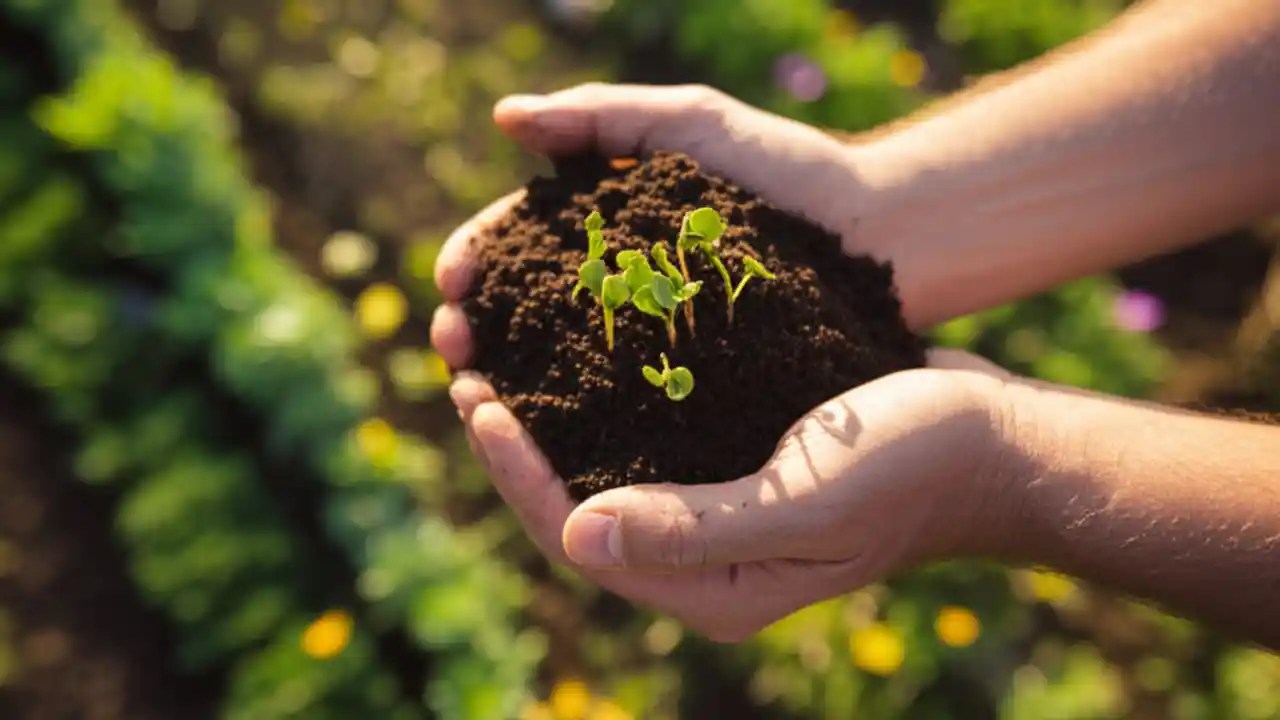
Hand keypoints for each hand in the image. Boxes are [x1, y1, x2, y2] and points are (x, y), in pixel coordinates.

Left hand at [447, 351, 1016, 640]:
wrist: (993, 436)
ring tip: (495, 342)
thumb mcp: (804, 503)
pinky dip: (597, 385)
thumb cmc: (912, 470)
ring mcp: (716, 504)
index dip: (517, 475)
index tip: (478, 400)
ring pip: (600, 459)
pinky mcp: (731, 455)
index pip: (580, 538)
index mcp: (713, 588)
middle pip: (574, 502)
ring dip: (545, 405)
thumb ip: (693, 529)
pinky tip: (574, 334)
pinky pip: (642, 425)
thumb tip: (572, 533)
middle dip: (513, 438)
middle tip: (463, 358)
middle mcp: (703, 556)